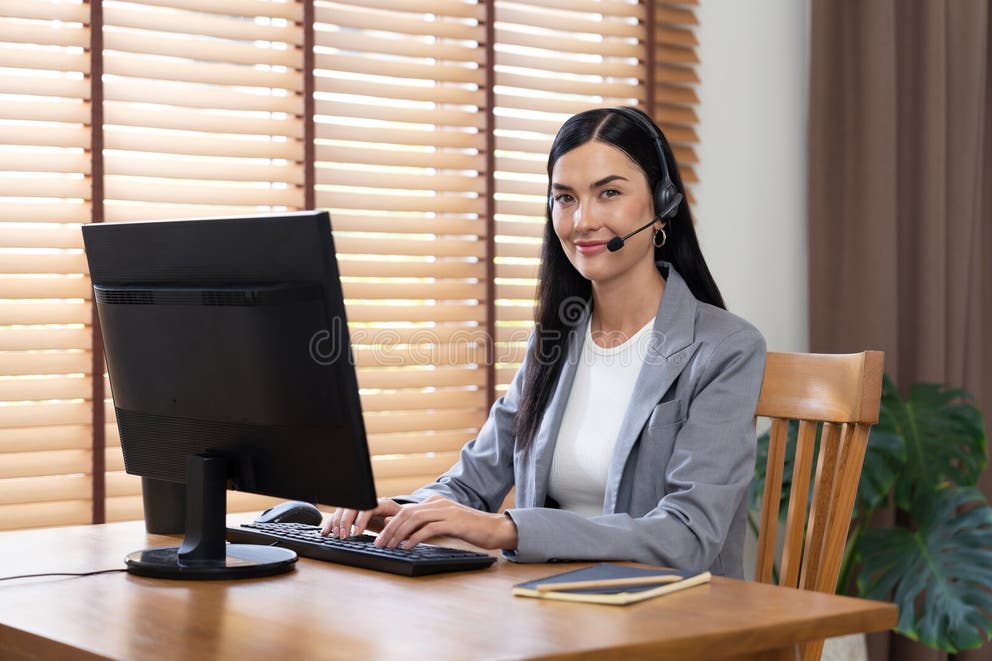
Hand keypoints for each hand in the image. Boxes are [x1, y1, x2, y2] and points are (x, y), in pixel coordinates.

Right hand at [321, 497, 400, 538]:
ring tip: (335, 536)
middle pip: (352, 507)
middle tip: (343, 536)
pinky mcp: (354, 514)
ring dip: (337, 523)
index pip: (367, 508)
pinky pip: (340, 516)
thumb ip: (395, 522)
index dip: (360, 520)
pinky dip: (332, 523)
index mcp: (382, 504)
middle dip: (345, 522)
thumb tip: (387, 521)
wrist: (401, 520)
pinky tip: (326, 532)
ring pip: (343, 510)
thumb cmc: (402, 523)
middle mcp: (369, 503)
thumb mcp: (402, 523)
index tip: (356, 534)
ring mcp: (360, 507)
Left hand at [373, 495, 517, 550]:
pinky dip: (415, 538)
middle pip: (407, 513)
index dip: (391, 523)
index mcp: (435, 502)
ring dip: (399, 533)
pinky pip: (428, 529)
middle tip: (380, 543)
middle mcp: (439, 504)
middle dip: (390, 529)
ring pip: (414, 519)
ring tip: (390, 546)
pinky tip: (407, 546)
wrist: (494, 528)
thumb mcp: (444, 525)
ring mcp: (446, 511)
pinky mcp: (453, 522)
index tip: (381, 537)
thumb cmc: (469, 529)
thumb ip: (425, 525)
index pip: (406, 510)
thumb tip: (401, 527)